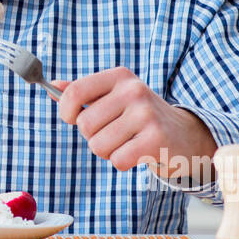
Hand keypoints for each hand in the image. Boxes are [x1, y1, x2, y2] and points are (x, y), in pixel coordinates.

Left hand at [49, 67, 217, 177]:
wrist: (185, 134)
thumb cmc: (140, 116)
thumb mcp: (114, 97)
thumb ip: (83, 93)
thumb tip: (52, 86)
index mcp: (119, 77)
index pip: (74, 92)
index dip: (66, 111)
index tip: (72, 119)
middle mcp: (133, 90)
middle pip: (85, 125)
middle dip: (93, 136)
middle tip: (114, 133)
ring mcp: (146, 114)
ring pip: (99, 146)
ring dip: (108, 151)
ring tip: (127, 142)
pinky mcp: (156, 139)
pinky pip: (117, 159)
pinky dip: (123, 162)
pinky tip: (138, 152)